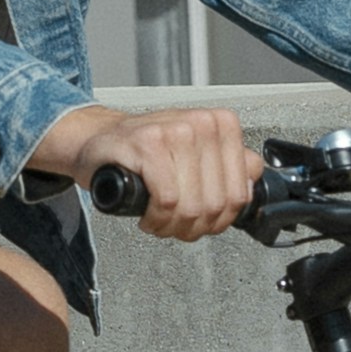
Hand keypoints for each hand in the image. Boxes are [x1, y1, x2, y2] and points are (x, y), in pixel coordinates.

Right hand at [29, 100, 255, 240]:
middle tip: (174, 225)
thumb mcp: (196, 155)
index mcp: (222, 125)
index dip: (219, 220)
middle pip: (216, 204)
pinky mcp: (149, 145)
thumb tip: (250, 184)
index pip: (239, 194)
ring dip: (172, 226)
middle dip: (193, 227)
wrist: (100, 140)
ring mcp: (176, 131)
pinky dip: (156, 218)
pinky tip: (147, 215)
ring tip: (159, 221)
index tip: (200, 222)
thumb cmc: (146, 152)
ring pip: (192, 206)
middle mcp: (202, 123)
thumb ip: (229, 166)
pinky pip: (167, 201)